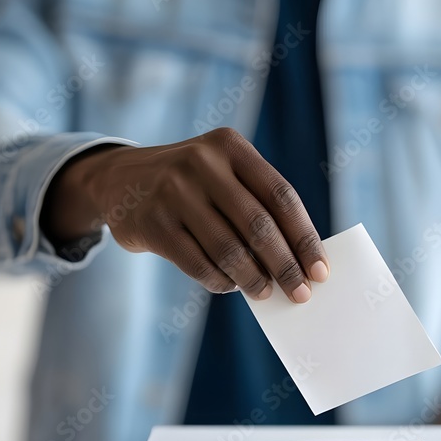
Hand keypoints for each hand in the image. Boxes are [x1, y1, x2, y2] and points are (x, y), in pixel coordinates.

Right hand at [41, 128, 329, 302]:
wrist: (120, 179)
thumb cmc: (192, 185)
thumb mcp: (223, 175)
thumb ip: (257, 207)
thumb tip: (298, 262)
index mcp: (231, 147)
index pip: (281, 196)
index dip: (304, 237)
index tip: (320, 270)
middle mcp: (202, 163)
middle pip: (258, 225)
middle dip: (284, 265)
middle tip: (300, 293)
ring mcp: (173, 191)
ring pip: (228, 249)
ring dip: (253, 279)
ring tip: (264, 293)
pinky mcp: (152, 223)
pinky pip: (198, 263)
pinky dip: (220, 281)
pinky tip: (231, 286)